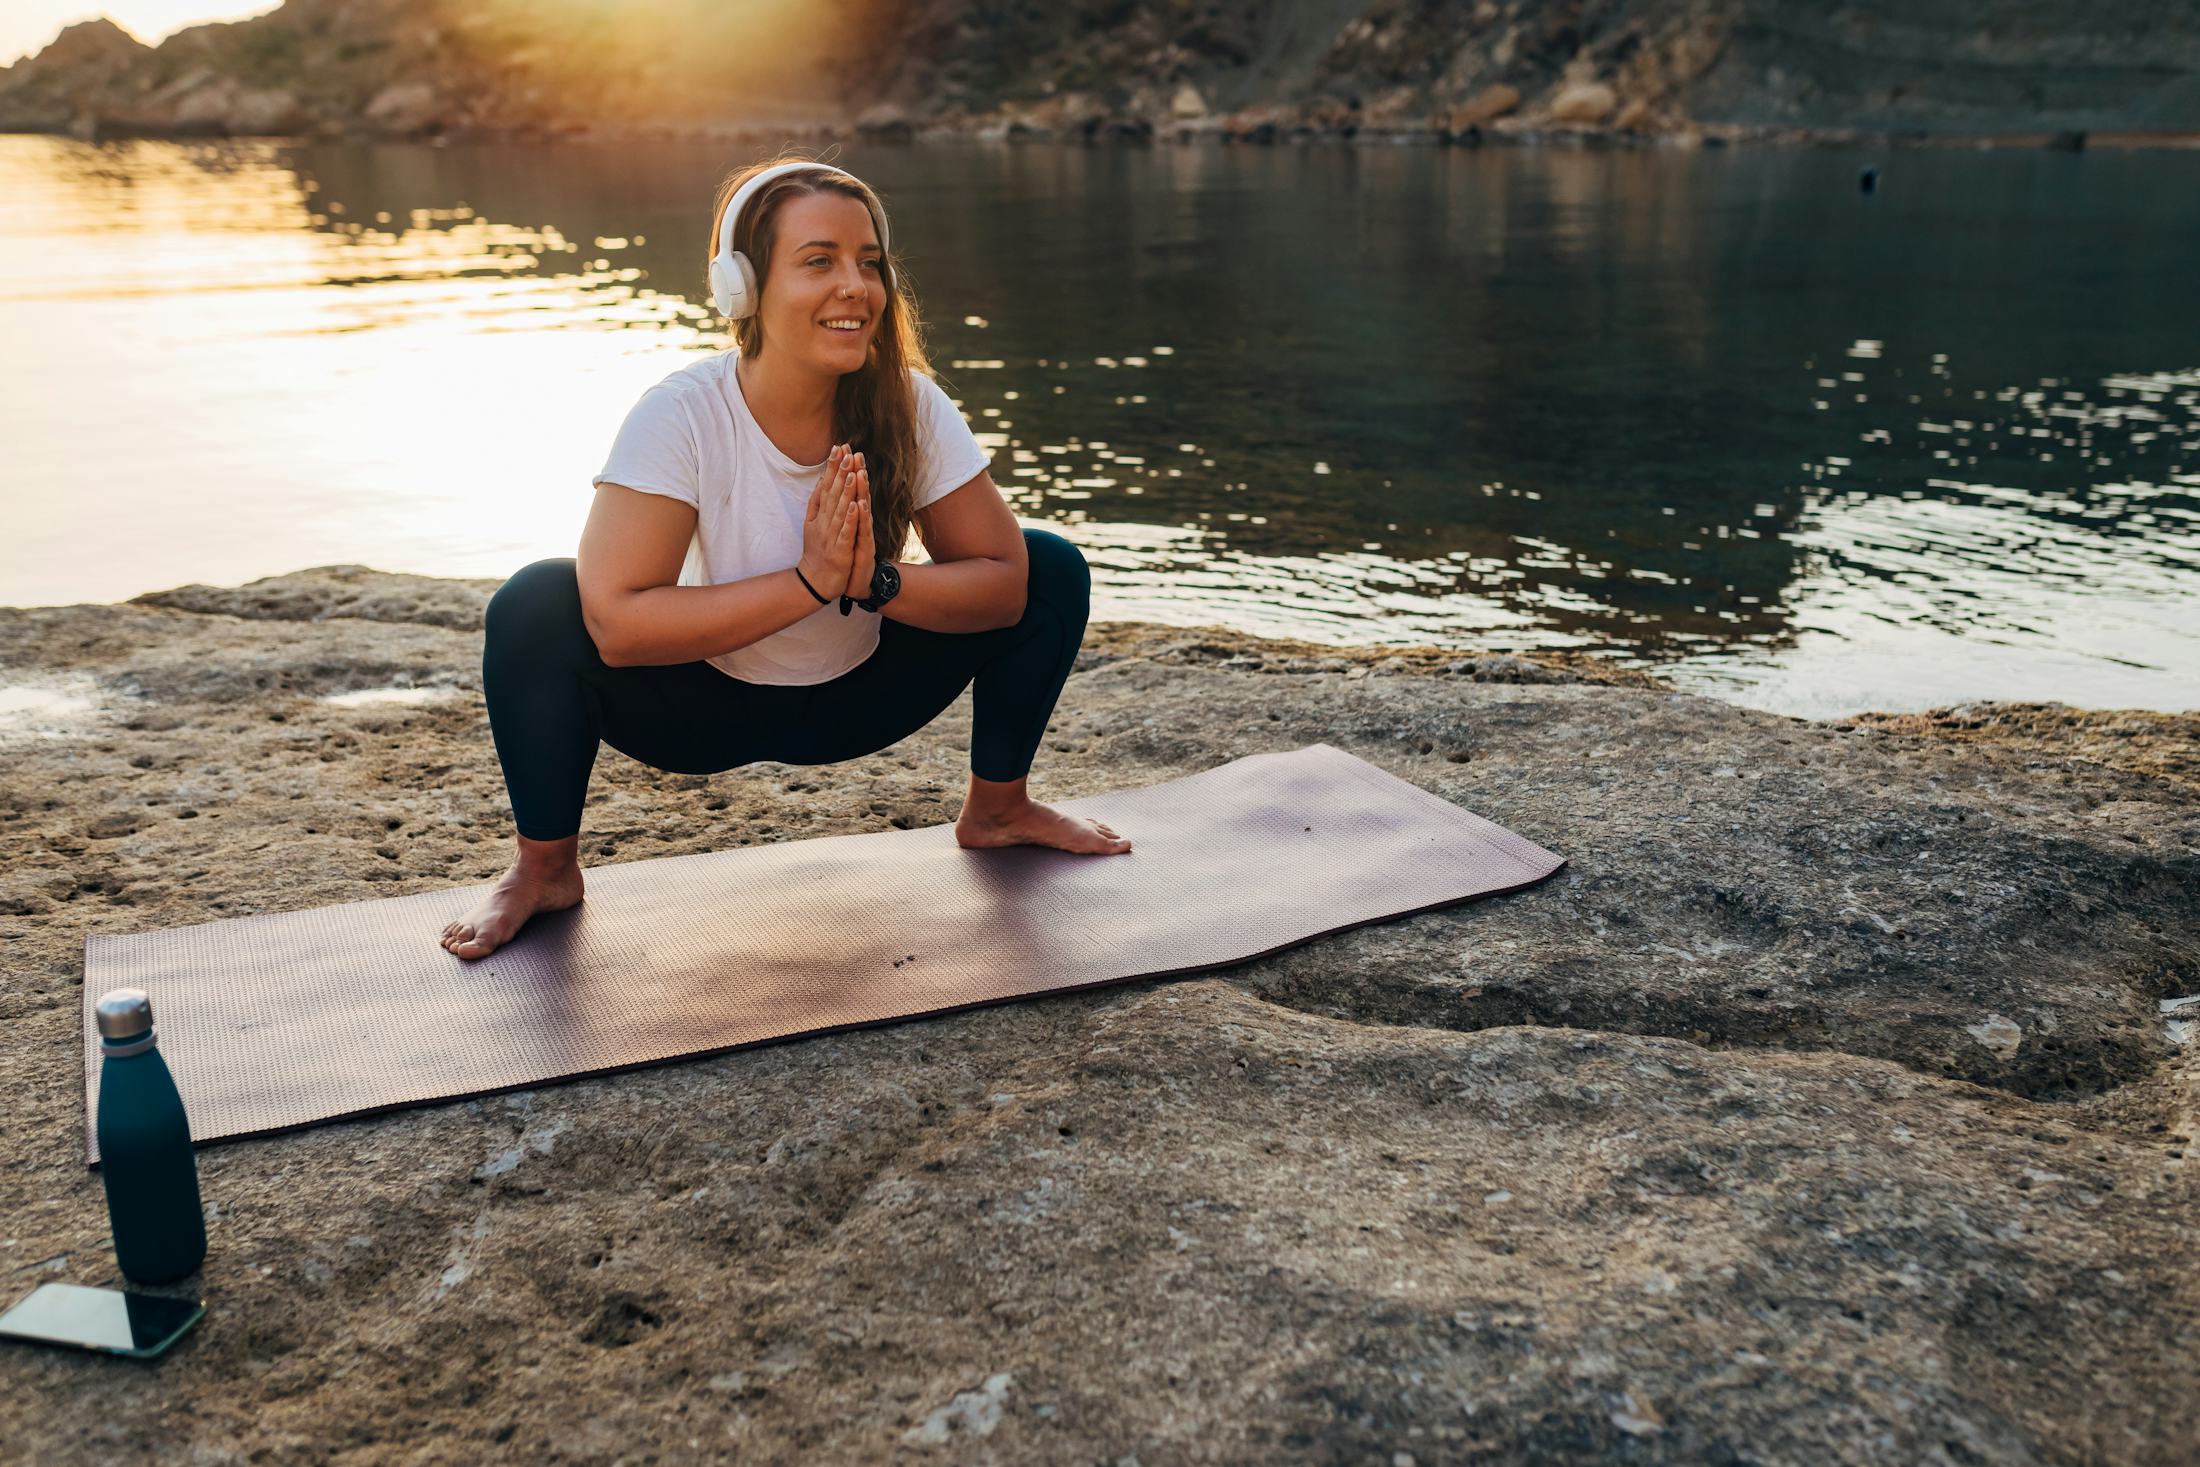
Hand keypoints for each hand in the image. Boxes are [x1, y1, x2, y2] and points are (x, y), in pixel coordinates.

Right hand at [798, 444, 860, 599]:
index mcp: (820, 515)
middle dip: (840, 472)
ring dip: (846, 491)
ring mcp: (832, 535)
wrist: (816, 581)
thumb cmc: (818, 551)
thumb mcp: (813, 523)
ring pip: (840, 510)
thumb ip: (817, 502)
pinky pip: (846, 532)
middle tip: (847, 450)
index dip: (832, 466)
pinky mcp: (841, 550)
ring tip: (852, 472)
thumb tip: (821, 479)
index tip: (839, 447)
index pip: (826, 485)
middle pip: (833, 493)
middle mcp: (824, 522)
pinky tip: (856, 505)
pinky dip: (850, 519)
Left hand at [842, 462, 874, 602]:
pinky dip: (861, 518)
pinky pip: (862, 531)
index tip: (845, 449)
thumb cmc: (848, 555)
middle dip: (857, 473)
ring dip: (862, 491)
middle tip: (857, 453)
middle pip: (860, 493)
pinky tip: (860, 505)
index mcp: (853, 516)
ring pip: (863, 509)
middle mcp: (861, 522)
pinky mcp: (864, 547)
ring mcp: (864, 534)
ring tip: (860, 472)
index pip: (851, 488)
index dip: (848, 469)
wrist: (854, 583)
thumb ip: (842, 510)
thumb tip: (836, 490)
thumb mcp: (843, 529)